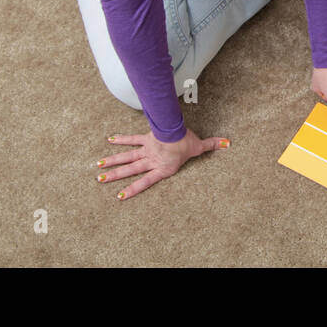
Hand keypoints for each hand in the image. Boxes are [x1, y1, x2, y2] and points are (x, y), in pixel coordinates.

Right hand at [95, 127, 228, 200]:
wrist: (174, 131)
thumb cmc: (186, 141)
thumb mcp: (200, 146)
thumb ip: (212, 146)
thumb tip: (227, 144)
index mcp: (162, 168)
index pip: (145, 182)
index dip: (133, 189)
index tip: (119, 196)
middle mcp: (151, 161)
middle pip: (130, 170)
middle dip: (115, 176)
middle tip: (100, 180)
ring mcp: (146, 150)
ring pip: (126, 158)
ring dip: (112, 162)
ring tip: (98, 167)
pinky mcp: (145, 139)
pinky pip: (131, 140)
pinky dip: (121, 140)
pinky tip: (110, 140)